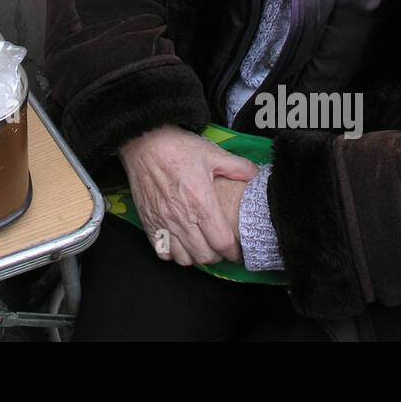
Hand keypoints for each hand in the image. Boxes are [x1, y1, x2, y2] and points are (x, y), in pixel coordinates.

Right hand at [118, 125, 259, 266]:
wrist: (143, 142)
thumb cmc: (177, 147)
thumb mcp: (212, 153)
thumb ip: (239, 167)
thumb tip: (257, 176)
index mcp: (202, 203)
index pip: (223, 244)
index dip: (235, 252)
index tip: (239, 250)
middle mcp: (183, 218)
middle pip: (206, 256)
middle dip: (218, 255)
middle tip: (221, 246)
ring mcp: (164, 222)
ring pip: (185, 259)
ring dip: (196, 256)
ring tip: (201, 245)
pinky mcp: (149, 222)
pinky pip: (163, 252)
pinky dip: (173, 253)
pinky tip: (180, 241)